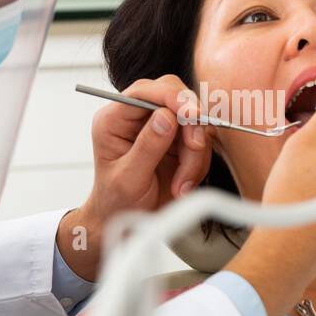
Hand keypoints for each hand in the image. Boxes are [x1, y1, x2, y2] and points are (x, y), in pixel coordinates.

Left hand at [57, 75, 209, 281]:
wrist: (124, 223)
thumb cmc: (116, 202)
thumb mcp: (128, 179)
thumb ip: (147, 147)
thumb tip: (166, 117)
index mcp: (115, 119)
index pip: (144, 92)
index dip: (171, 97)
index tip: (191, 114)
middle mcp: (138, 118)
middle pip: (173, 96)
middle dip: (190, 124)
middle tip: (194, 148)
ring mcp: (160, 129)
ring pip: (193, 122)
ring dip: (195, 155)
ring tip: (181, 185)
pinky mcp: (177, 142)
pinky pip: (200, 143)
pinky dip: (198, 165)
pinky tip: (183, 185)